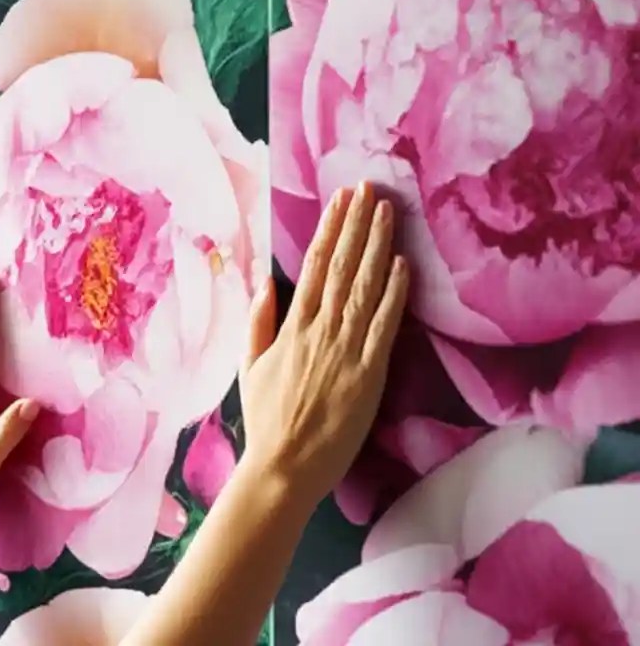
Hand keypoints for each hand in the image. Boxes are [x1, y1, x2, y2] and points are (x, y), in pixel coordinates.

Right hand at [238, 182, 409, 506]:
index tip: (341, 200)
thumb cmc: (266, 420)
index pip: (314, 266)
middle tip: (370, 187)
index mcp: (291, 328)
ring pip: (365, 287)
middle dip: (357, 224)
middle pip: (342, 267)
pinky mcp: (369, 374)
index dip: (329, 230)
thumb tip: (265, 283)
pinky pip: (384, 326)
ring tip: (388, 211)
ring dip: (378, 245)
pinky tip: (404, 264)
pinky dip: (395, 293)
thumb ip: (259, 323)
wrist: (283, 466)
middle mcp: (319, 331)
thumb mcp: (248, 367)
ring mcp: (346, 350)